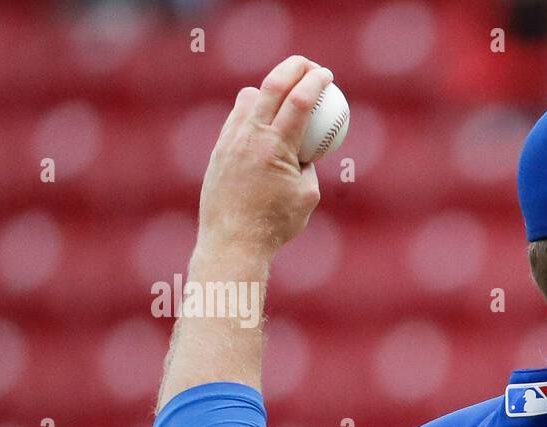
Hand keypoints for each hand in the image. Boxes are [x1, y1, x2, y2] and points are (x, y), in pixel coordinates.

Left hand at [195, 55, 332, 259]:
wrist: (233, 240)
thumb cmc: (276, 224)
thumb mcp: (307, 195)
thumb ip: (307, 165)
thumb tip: (306, 151)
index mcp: (275, 146)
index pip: (299, 101)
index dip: (316, 82)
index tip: (328, 75)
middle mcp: (249, 136)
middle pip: (272, 85)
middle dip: (294, 67)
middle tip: (309, 65)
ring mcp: (230, 140)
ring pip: (248, 97)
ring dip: (269, 89)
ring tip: (285, 98)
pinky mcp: (218, 149)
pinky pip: (236, 118)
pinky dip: (253, 112)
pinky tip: (264, 123)